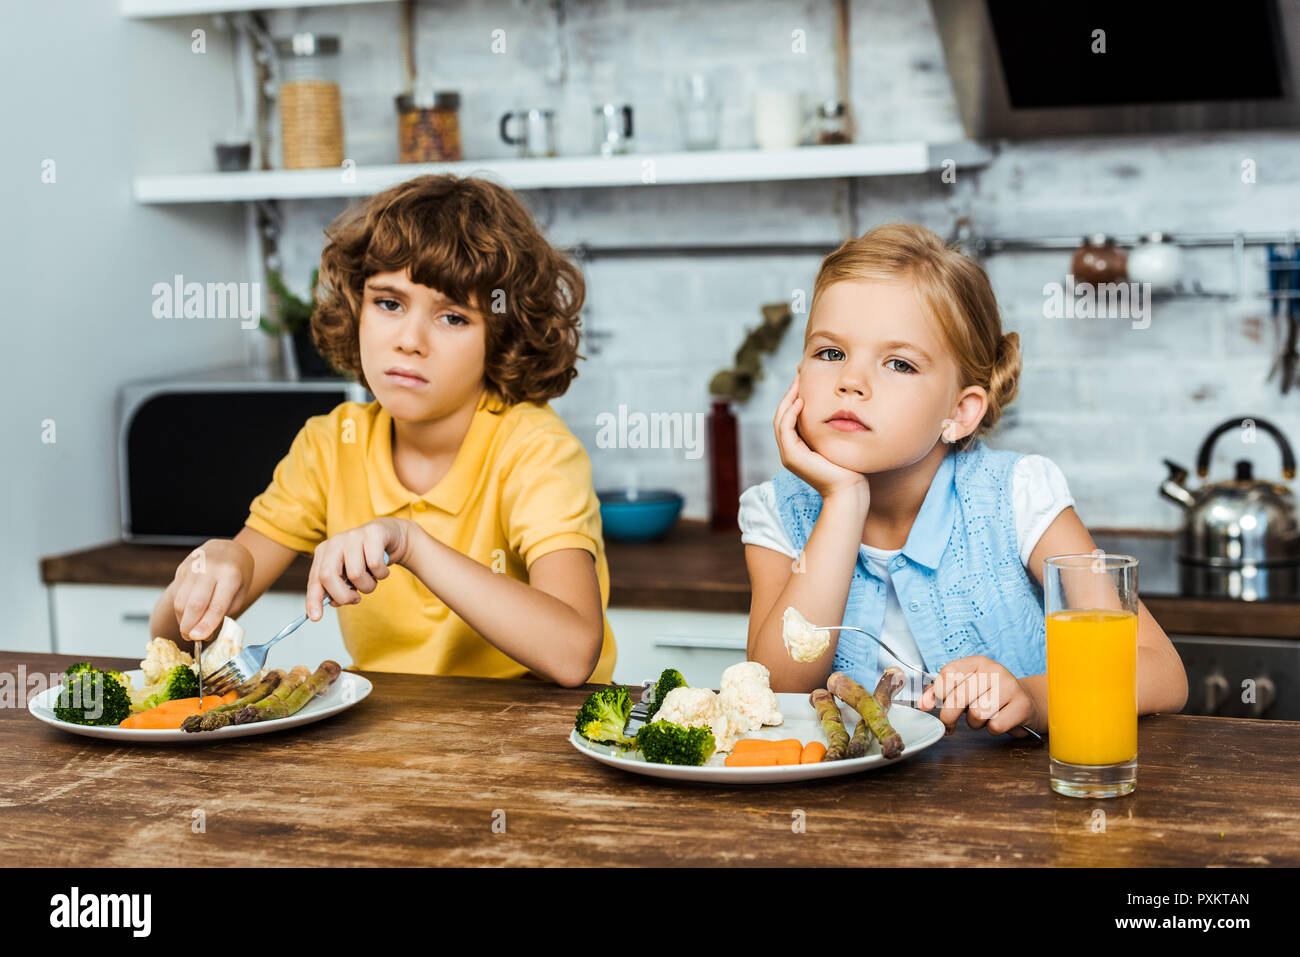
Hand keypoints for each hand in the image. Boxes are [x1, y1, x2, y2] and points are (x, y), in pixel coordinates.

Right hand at [171, 538, 252, 640]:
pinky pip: (176, 595)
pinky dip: (180, 610)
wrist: (227, 549)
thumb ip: (224, 611)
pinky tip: (188, 615)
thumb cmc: (237, 574)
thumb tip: (203, 632)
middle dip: (189, 626)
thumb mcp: (240, 592)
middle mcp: (210, 569)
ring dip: (182, 620)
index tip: (198, 638)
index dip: (206, 624)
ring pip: (181, 601)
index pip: (216, 604)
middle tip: (191, 638)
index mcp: (230, 575)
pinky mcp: (181, 569)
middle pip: (194, 604)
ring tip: (190, 629)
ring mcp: (193, 568)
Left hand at [305, 518, 411, 620]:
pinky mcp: (373, 533)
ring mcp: (353, 536)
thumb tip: (333, 602)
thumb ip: (337, 588)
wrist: (390, 536)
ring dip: (368, 586)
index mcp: (324, 552)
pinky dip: (381, 574)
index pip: (315, 579)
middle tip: (356, 599)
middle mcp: (335, 542)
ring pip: (355, 573)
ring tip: (372, 580)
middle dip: (343, 595)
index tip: (316, 617)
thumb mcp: (348, 574)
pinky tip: (382, 569)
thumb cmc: (366, 558)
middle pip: (328, 576)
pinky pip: (375, 565)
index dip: (314, 599)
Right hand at [774, 373, 869, 504]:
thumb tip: (841, 409)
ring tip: (798, 382)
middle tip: (798, 373)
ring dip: (788, 399)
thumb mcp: (838, 442)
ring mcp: (789, 455)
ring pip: (780, 420)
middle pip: (782, 415)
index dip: (795, 396)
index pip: (791, 417)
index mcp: (800, 447)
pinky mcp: (792, 457)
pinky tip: (800, 401)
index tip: (804, 379)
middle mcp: (790, 451)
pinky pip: (785, 429)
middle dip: (790, 393)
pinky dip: (790, 413)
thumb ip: (832, 429)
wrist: (849, 490)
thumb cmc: (850, 469)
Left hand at [917, 655, 1038, 738]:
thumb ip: (941, 692)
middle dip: (949, 717)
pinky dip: (993, 729)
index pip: (948, 673)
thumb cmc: (990, 695)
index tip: (931, 706)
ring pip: (977, 714)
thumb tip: (922, 703)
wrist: (1026, 701)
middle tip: (949, 725)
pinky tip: (999, 720)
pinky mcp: (1022, 705)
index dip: (936, 693)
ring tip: (984, 717)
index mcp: (977, 662)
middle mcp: (994, 670)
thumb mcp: (966, 687)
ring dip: (975, 723)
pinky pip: (995, 726)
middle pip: (959, 697)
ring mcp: (1010, 685)